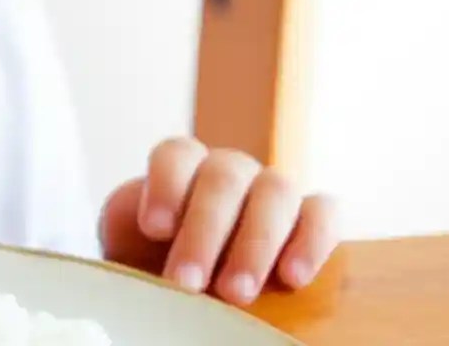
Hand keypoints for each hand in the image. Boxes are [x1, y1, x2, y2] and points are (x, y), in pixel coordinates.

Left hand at [98, 137, 338, 305]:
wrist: (188, 285)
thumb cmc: (153, 267)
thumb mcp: (130, 253)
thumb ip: (129, 248)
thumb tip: (126, 275)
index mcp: (180, 167)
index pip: (176, 154)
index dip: (165, 185)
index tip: (153, 229)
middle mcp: (228, 170)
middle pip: (223, 178)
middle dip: (204, 233)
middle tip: (186, 283)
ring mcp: (272, 190)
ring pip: (276, 191)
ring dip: (255, 243)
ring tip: (235, 293)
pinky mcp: (310, 218)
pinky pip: (323, 214)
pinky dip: (312, 241)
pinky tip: (293, 278)